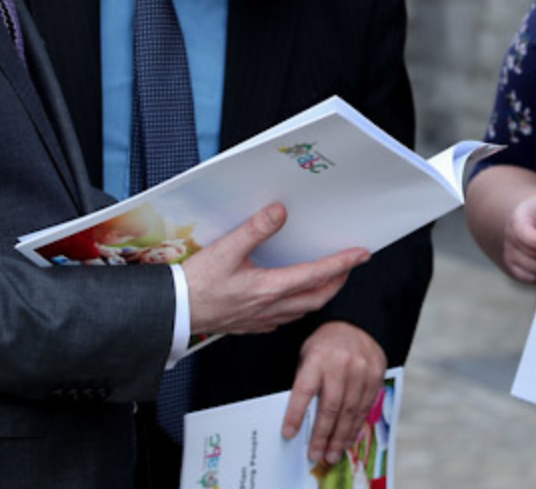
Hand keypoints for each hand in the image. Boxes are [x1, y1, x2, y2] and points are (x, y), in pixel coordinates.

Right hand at [184, 203, 368, 337]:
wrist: (174, 313)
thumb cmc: (196, 284)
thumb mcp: (226, 249)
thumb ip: (255, 229)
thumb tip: (280, 211)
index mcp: (269, 288)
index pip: (317, 275)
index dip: (342, 263)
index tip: (361, 254)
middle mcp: (271, 307)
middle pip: (317, 297)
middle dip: (338, 281)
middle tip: (351, 265)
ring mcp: (261, 319)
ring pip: (302, 310)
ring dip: (320, 294)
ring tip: (327, 279)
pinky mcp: (250, 324)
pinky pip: (284, 318)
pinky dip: (297, 307)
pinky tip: (292, 299)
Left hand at [281, 321, 387, 464]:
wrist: (358, 323)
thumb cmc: (326, 344)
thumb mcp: (308, 354)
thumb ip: (305, 382)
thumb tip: (299, 418)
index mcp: (318, 358)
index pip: (304, 390)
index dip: (295, 414)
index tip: (288, 433)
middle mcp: (341, 365)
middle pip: (330, 407)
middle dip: (322, 435)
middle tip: (316, 454)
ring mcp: (361, 371)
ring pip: (350, 411)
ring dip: (340, 437)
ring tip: (332, 454)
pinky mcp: (376, 376)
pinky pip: (365, 407)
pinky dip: (355, 426)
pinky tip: (348, 439)